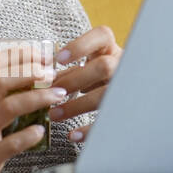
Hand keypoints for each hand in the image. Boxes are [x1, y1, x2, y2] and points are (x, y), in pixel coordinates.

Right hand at [0, 45, 66, 172]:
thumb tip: (13, 77)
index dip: (19, 55)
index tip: (40, 54)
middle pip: (1, 80)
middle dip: (31, 72)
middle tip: (51, 72)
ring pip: (9, 108)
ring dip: (38, 98)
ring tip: (57, 95)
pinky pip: (11, 144)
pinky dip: (28, 136)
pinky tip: (40, 131)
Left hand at [46, 26, 122, 144]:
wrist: (132, 98)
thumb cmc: (98, 79)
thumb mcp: (86, 70)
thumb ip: (67, 71)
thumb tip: (40, 79)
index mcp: (110, 50)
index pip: (102, 36)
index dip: (81, 45)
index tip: (60, 59)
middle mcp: (122, 66)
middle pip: (104, 67)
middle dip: (75, 80)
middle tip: (53, 92)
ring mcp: (127, 87)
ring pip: (106, 94)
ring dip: (76, 106)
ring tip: (54, 115)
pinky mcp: (127, 111)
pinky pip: (109, 121)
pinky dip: (89, 129)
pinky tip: (73, 136)